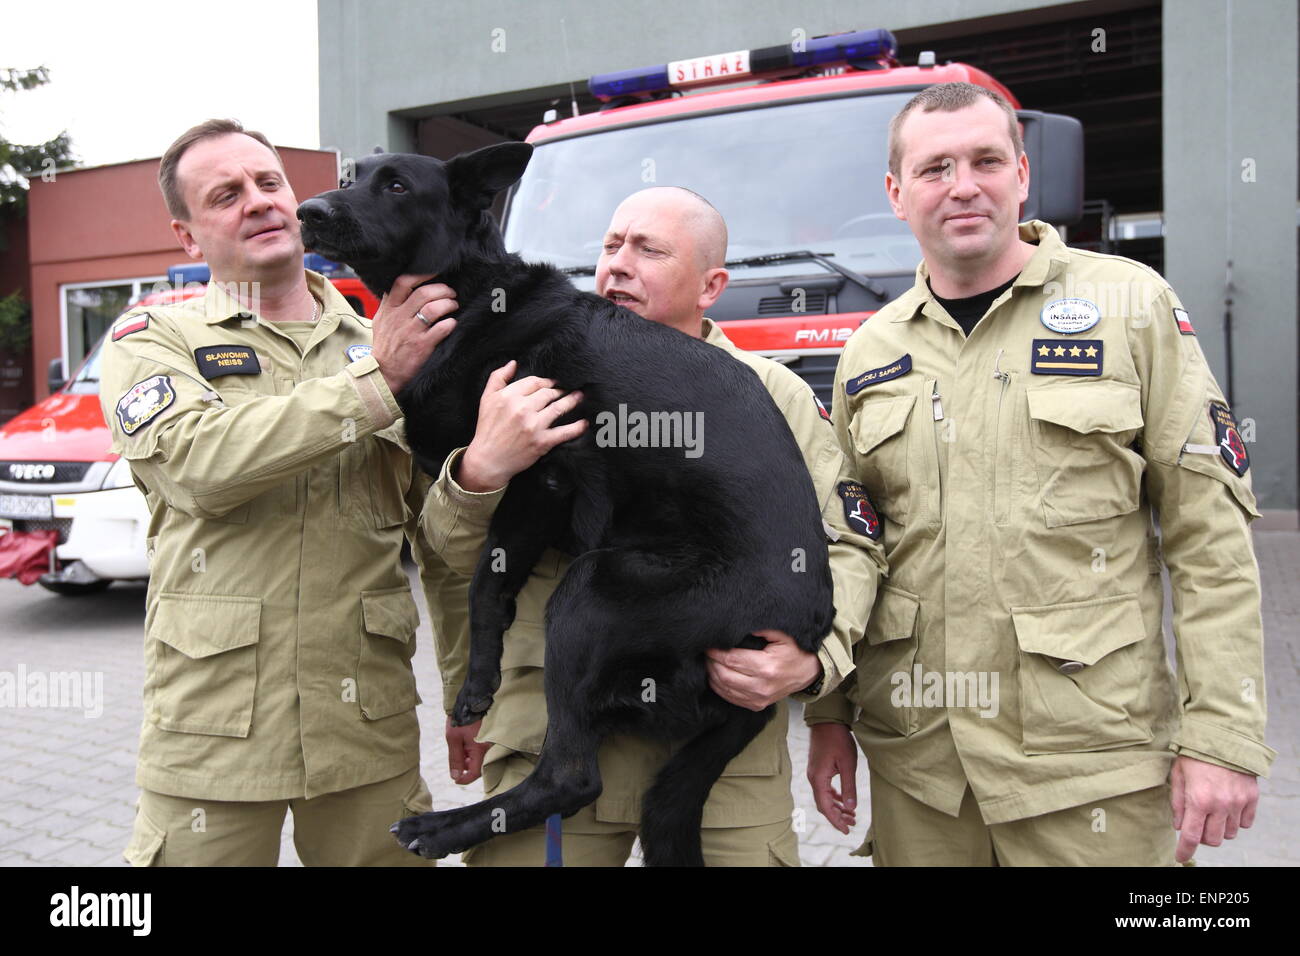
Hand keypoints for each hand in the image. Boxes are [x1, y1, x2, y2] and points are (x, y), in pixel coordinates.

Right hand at [372, 274, 458, 394]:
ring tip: (453, 306)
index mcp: (390, 309)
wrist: (383, 373)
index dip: (421, 275)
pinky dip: (450, 323)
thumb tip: (398, 286)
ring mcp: (411, 332)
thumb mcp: (380, 321)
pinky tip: (452, 323)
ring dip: (449, 304)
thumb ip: (388, 303)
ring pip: (434, 309)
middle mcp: (400, 318)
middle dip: (443, 290)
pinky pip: (441, 329)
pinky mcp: (422, 346)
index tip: (435, 273)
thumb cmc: (384, 346)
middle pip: (424, 293)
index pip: (403, 283)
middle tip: (451, 293)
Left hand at [446, 716, 491, 784]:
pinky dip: (474, 753)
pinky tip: (467, 745)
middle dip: (467, 768)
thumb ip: (455, 759)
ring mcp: (491, 744)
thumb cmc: (461, 719)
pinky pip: (484, 753)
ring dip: (470, 760)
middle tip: (458, 758)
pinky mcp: (491, 739)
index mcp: (480, 750)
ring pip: (481, 761)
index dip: (464, 780)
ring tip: (461, 749)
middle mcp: (489, 748)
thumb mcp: (453, 739)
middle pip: (479, 768)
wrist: (471, 700)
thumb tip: (455, 776)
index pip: (474, 774)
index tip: (456, 780)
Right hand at [455, 360, 586, 491]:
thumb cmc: (487, 429)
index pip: (534, 382)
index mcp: (508, 396)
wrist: (488, 460)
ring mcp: (533, 425)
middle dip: (559, 390)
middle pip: (548, 393)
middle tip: (567, 389)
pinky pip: (564, 432)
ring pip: (559, 408)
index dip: (546, 381)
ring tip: (580, 396)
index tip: (552, 383)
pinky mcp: (542, 442)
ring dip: (572, 401)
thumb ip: (498, 378)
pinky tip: (584, 423)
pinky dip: (577, 427)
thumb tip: (513, 363)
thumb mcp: (486, 399)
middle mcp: (522, 409)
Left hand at [705, 629, 821, 711]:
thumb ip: (761, 628)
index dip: (716, 652)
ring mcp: (758, 699)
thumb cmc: (795, 652)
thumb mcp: (782, 635)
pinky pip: (731, 698)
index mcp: (766, 667)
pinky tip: (717, 676)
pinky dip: (720, 687)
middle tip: (707, 652)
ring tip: (710, 662)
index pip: (732, 660)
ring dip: (712, 675)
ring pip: (724, 688)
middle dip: (711, 663)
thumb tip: (738, 624)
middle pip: (724, 676)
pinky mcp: (756, 705)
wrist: (809, 673)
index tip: (709, 644)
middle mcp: (761, 686)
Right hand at [808, 722, 857, 832]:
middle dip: (837, 816)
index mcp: (818, 779)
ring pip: (824, 797)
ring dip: (837, 807)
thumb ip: (849, 787)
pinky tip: (843, 800)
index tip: (846, 831)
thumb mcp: (848, 764)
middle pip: (823, 805)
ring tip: (851, 815)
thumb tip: (851, 808)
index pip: (826, 807)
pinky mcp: (818, 768)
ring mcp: (814, 773)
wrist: (827, 721)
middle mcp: (813, 778)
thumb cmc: (838, 740)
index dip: (836, 821)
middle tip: (852, 824)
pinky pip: (824, 788)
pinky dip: (834, 797)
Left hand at [1170, 754, 1258, 862]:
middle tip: (1197, 823)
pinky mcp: (1252, 798)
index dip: (1185, 850)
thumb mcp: (1178, 775)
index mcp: (1199, 800)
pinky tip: (1227, 809)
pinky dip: (1235, 821)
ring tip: (1212, 812)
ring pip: (1230, 834)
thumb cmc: (1195, 755)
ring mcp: (1238, 803)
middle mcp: (1220, 805)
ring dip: (1219, 829)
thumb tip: (1180, 826)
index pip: (1192, 836)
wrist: (1223, 737)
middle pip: (1213, 839)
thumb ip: (1178, 803)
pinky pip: (1245, 823)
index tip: (1181, 857)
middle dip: (1202, 836)